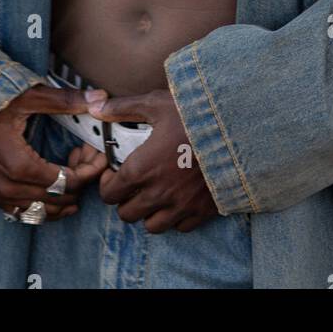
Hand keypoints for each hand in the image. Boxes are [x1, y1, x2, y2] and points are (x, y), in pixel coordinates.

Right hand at [0, 83, 107, 219]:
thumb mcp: (27, 97)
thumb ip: (64, 101)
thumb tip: (100, 98)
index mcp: (19, 165)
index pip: (67, 182)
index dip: (89, 171)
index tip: (99, 157)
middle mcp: (7, 188)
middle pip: (58, 199)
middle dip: (80, 182)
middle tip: (88, 160)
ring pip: (41, 213)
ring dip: (63, 198)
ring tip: (75, 175)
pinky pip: (23, 213)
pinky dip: (43, 206)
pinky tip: (54, 190)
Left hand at [84, 86, 218, 232]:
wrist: (237, 128)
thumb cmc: (193, 114)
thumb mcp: (156, 104)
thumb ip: (123, 108)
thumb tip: (95, 108)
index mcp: (140, 169)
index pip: (109, 194)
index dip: (108, 185)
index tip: (115, 173)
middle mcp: (157, 193)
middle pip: (127, 214)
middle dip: (125, 200)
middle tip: (133, 184)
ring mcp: (180, 205)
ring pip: (152, 226)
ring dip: (149, 213)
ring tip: (155, 194)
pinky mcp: (202, 211)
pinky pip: (181, 227)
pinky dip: (176, 218)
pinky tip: (178, 199)